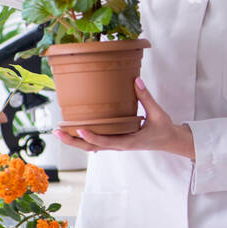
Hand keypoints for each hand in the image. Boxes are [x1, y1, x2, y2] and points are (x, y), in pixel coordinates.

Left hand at [53, 77, 195, 159]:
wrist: (169, 141)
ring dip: (74, 140)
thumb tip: (136, 80)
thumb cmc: (164, 128)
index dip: (92, 136)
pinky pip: (96, 142)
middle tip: (57, 132)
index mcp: (129, 142)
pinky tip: (73, 131)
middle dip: (73, 141)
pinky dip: (83, 138)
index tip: (79, 129)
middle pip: (91, 147)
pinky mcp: (116, 141)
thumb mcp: (158, 113)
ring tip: (58, 131)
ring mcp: (116, 145)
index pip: (107, 142)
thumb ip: (146, 97)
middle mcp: (119, 145)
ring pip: (91, 146)